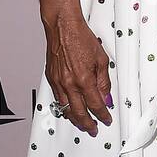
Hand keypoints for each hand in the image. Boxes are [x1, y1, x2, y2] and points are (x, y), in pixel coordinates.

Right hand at [38, 0, 111, 135]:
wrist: (62, 27)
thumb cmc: (81, 38)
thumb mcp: (101, 59)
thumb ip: (103, 82)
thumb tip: (106, 97)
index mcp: (84, 79)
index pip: (96, 105)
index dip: (102, 115)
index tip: (106, 120)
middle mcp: (69, 83)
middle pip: (79, 112)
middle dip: (87, 123)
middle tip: (93, 129)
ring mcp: (58, 82)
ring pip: (66, 109)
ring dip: (75, 119)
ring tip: (82, 123)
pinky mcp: (51, 78)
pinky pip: (58, 99)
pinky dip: (64, 107)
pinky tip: (69, 109)